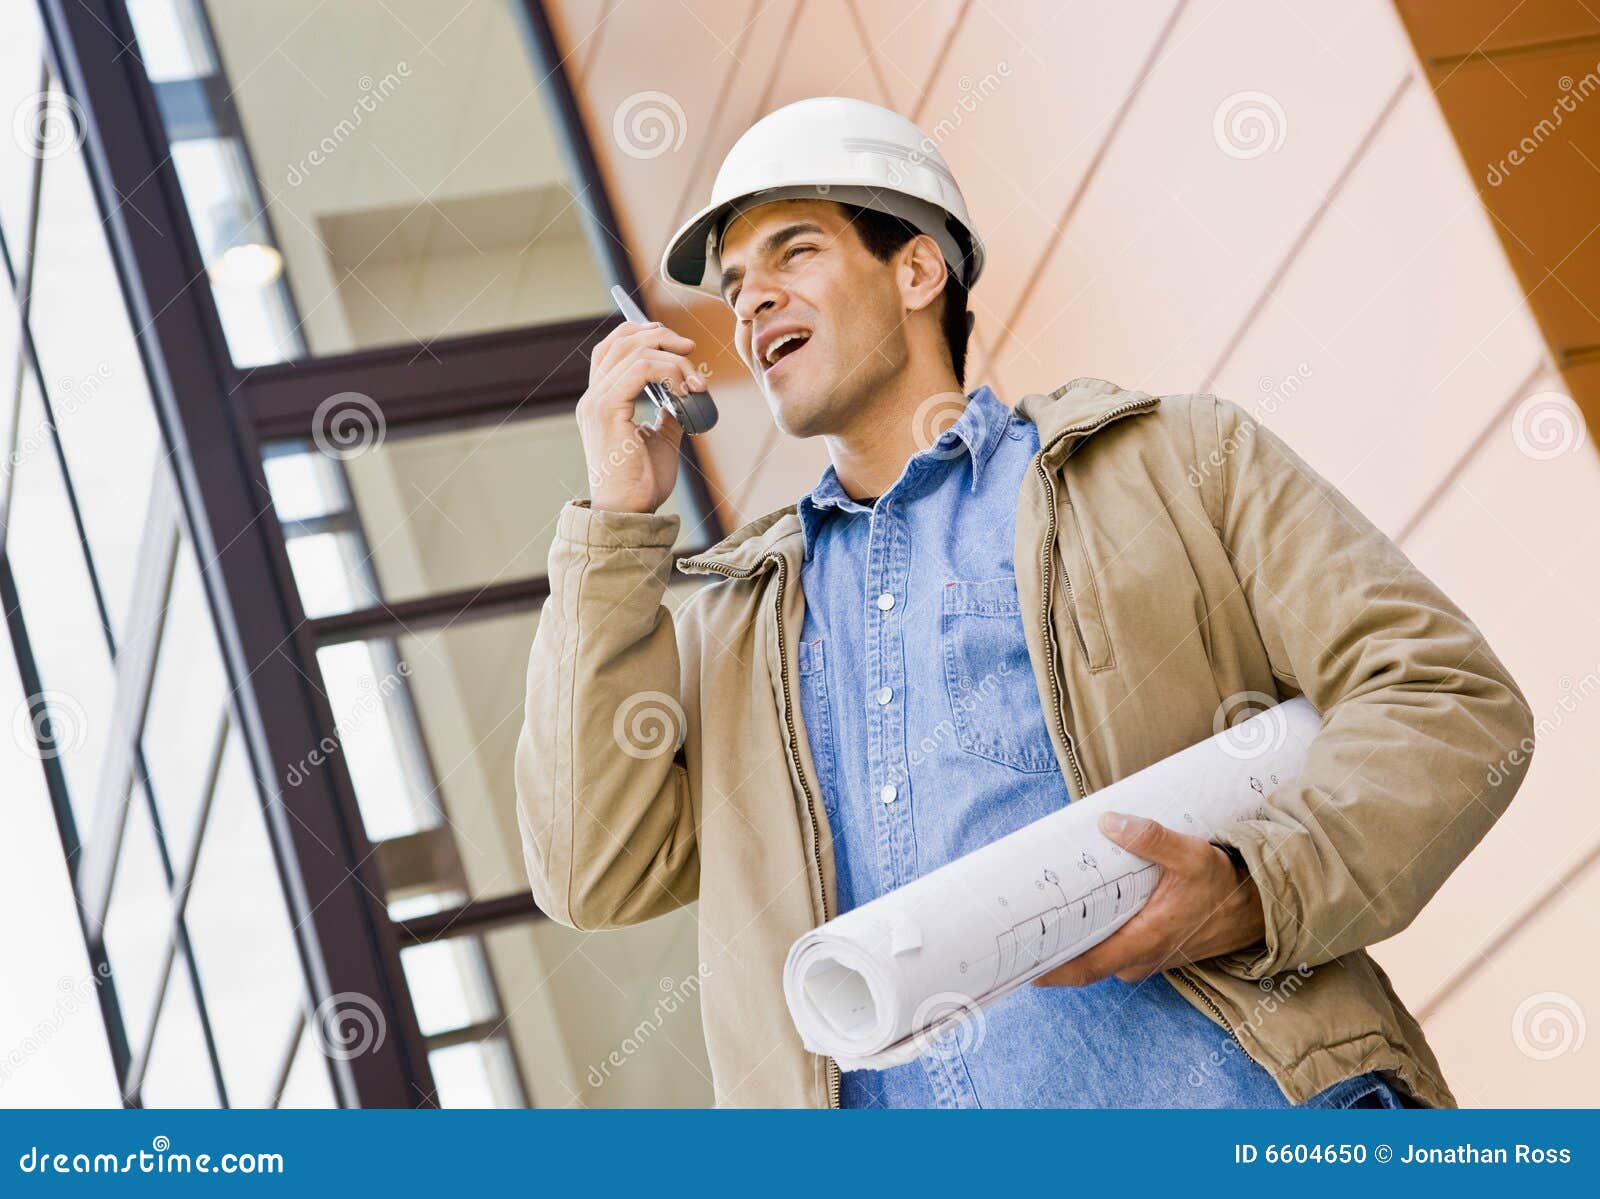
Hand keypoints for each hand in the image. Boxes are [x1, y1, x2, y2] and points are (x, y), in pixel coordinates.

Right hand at [577, 318, 706, 513]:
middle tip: (690, 348)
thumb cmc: (642, 482)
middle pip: (620, 341)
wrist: (629, 512)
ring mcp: (596, 402)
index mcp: (600, 402)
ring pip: (634, 351)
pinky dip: (669, 372)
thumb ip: (668, 411)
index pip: (612, 349)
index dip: (642, 334)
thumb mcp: (661, 438)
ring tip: (696, 382)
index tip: (677, 343)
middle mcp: (592, 398)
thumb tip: (686, 391)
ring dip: (673, 359)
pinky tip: (687, 390)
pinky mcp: (607, 409)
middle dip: (660, 336)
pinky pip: (640, 370)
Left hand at [1032, 812, 1265, 986]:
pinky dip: (1094, 937)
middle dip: (1052, 948)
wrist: (1257, 907)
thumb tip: (1108, 822)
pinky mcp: (1153, 950)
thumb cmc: (1223, 885)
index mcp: (1145, 940)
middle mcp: (1142, 958)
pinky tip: (1079, 914)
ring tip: (1039, 917)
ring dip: (1073, 941)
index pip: (1085, 967)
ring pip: (1099, 956)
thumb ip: (1151, 839)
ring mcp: (1148, 958)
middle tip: (1017, 928)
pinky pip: (1114, 950)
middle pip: (1084, 962)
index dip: (1049, 969)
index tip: (1017, 962)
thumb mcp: (1191, 855)